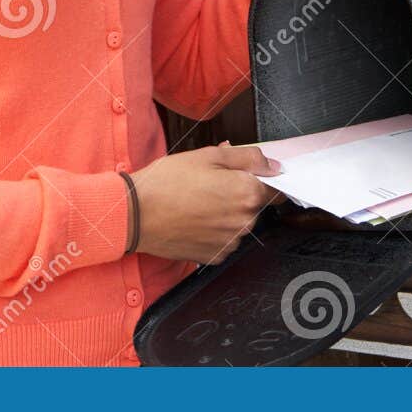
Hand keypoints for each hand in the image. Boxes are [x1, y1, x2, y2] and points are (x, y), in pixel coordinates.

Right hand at [131, 141, 282, 264]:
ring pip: (240, 223)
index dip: (261, 179)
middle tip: (210, 184)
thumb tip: (272, 165)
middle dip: (240, 194)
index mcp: (247, 192)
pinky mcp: (216, 256)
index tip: (247, 176)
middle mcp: (244, 221)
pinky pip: (225, 240)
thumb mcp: (208, 155)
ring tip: (198, 202)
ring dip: (227, 213)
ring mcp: (230, 241)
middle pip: (256, 206)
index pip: (275, 188)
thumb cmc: (167, 182)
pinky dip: (215, 230)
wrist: (136, 214)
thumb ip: (247, 158)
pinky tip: (195, 219)